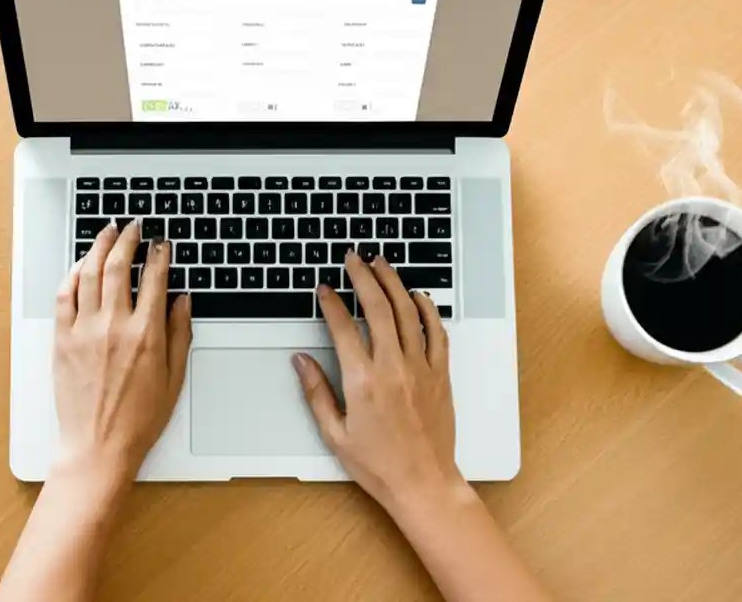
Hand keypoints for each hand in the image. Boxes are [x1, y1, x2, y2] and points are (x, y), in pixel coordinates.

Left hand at [52, 221, 191, 481]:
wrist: (98, 446)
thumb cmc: (138, 420)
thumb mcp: (174, 378)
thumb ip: (180, 333)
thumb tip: (183, 299)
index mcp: (146, 335)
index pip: (155, 278)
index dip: (160, 255)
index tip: (162, 244)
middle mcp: (114, 326)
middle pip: (119, 266)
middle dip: (128, 239)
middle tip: (134, 227)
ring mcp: (84, 330)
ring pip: (89, 273)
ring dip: (99, 246)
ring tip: (107, 233)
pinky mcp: (62, 340)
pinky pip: (64, 296)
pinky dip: (72, 274)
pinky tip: (80, 265)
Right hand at [293, 251, 466, 516]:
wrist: (423, 483)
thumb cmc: (378, 465)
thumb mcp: (334, 433)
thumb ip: (316, 391)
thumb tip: (301, 361)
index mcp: (362, 382)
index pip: (343, 327)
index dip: (331, 303)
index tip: (324, 289)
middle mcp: (393, 368)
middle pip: (378, 307)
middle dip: (363, 276)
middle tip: (353, 259)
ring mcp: (420, 368)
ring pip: (407, 312)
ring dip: (394, 282)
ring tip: (382, 263)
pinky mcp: (440, 374)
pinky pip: (436, 332)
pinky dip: (427, 309)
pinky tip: (418, 295)